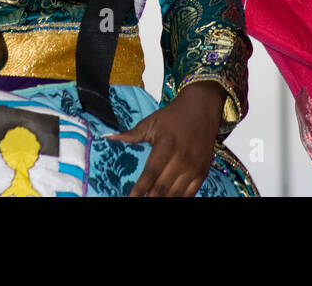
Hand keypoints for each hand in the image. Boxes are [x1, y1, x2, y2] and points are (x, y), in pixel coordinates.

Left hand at [106, 80, 225, 196]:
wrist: (202, 108)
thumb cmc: (173, 116)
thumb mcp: (151, 122)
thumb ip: (131, 135)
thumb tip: (108, 137)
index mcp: (166, 144)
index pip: (150, 173)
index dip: (139, 189)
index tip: (130, 198)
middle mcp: (182, 157)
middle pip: (162, 187)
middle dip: (150, 198)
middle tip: (139, 202)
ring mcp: (194, 166)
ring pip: (176, 194)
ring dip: (163, 200)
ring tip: (151, 201)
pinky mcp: (203, 171)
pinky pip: (190, 193)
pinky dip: (178, 199)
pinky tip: (168, 199)